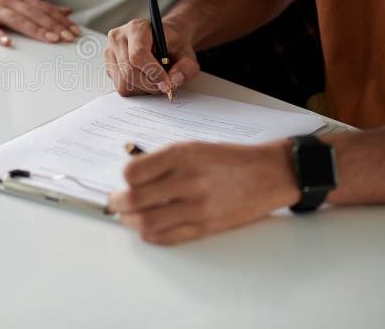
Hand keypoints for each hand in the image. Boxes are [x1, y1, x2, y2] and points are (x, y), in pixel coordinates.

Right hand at [0, 0, 81, 45]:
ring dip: (35, 30)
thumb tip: (66, 11)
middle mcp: (9, 0)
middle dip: (54, 27)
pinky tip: (6, 42)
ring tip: (50, 39)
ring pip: (17, 19)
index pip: (45, 10)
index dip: (61, 21)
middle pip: (35, 15)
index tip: (75, 31)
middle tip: (69, 38)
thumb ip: (39, 6)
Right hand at [103, 19, 199, 96]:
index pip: (138, 55)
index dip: (153, 73)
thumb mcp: (188, 54)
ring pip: (123, 83)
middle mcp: (118, 37)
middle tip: (164, 85)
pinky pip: (120, 86)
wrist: (165, 39)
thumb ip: (186, 68)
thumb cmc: (174, 44)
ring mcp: (110, 52)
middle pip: (128, 72)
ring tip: (155, 79)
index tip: (166, 84)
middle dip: (149, 84)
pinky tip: (145, 78)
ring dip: (143, 88)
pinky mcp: (109, 65)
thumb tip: (173, 81)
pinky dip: (136, 89)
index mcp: (137, 28)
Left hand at [109, 140, 299, 245]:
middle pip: (136, 199)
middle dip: (118, 203)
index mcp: (183, 155)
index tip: (125, 181)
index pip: (134, 172)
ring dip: (130, 221)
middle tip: (115, 203)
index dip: (125, 179)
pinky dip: (150, 235)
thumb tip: (131, 176)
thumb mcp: (193, 147)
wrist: (269, 174)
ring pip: (147, 221)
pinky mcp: (206, 227)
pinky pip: (168, 237)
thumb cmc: (230, 159)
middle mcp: (189, 180)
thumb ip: (162, 161)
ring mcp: (198, 207)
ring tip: (129, 217)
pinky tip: (147, 229)